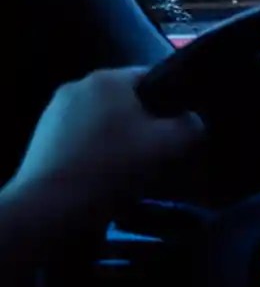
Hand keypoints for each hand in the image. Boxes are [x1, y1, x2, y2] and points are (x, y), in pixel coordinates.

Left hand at [6, 67, 202, 214]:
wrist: (51, 209)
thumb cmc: (114, 167)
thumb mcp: (171, 145)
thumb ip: (192, 125)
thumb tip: (191, 121)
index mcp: (108, 78)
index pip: (153, 77)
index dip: (173, 103)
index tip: (181, 130)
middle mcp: (77, 87)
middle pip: (126, 102)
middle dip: (144, 124)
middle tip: (160, 154)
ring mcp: (53, 114)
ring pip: (103, 122)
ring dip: (119, 141)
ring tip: (131, 171)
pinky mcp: (40, 141)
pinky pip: (82, 140)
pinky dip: (96, 154)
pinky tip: (104, 178)